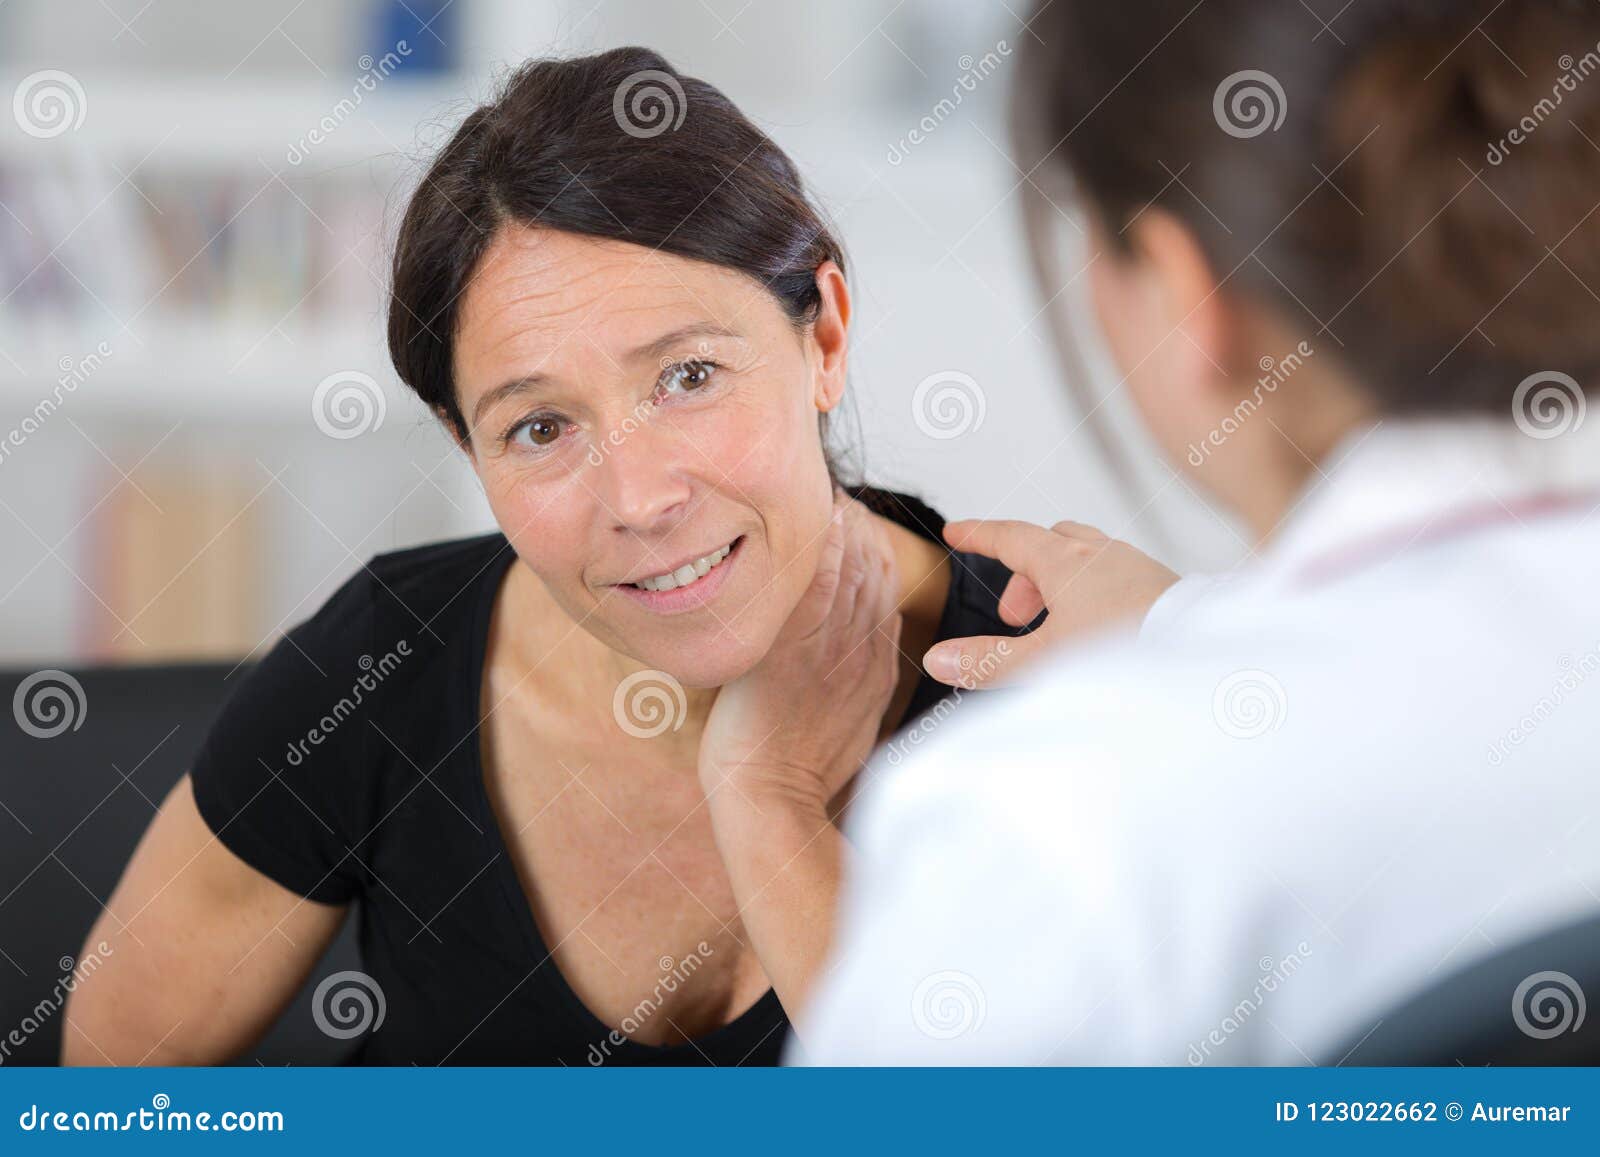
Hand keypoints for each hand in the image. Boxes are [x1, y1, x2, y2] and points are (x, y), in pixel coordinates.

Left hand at [699, 494, 901, 813]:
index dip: (874, 554)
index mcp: (872, 669)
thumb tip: (870, 658)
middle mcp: (857, 654)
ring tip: (829, 498)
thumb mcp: (851, 725)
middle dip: (860, 532)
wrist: (774, 800)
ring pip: (847, 577)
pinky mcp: (792, 656)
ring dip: (842, 532)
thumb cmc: (801, 772)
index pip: (883, 595)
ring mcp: (827, 654)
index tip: (860, 525)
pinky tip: (818, 523)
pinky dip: (820, 554)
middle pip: (871, 577)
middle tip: (843, 498)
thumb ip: (862, 684)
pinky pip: (814, 593)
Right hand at [923, 518, 1178, 687]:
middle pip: (1049, 543)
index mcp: (1066, 562)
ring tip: (1056, 627)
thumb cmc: (1126, 652)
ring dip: (1060, 583)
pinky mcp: (1162, 586)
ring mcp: (1136, 567)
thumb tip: (939, 659)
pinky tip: (1098, 630)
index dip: (979, 535)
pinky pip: (1116, 576)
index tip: (957, 533)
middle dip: (1023, 572)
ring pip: (1085, 558)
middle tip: (1014, 616)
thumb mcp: (1044, 661)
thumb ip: (988, 661)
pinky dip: (1094, 593)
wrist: (1203, 656)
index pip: (1010, 536)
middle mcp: (1102, 554)